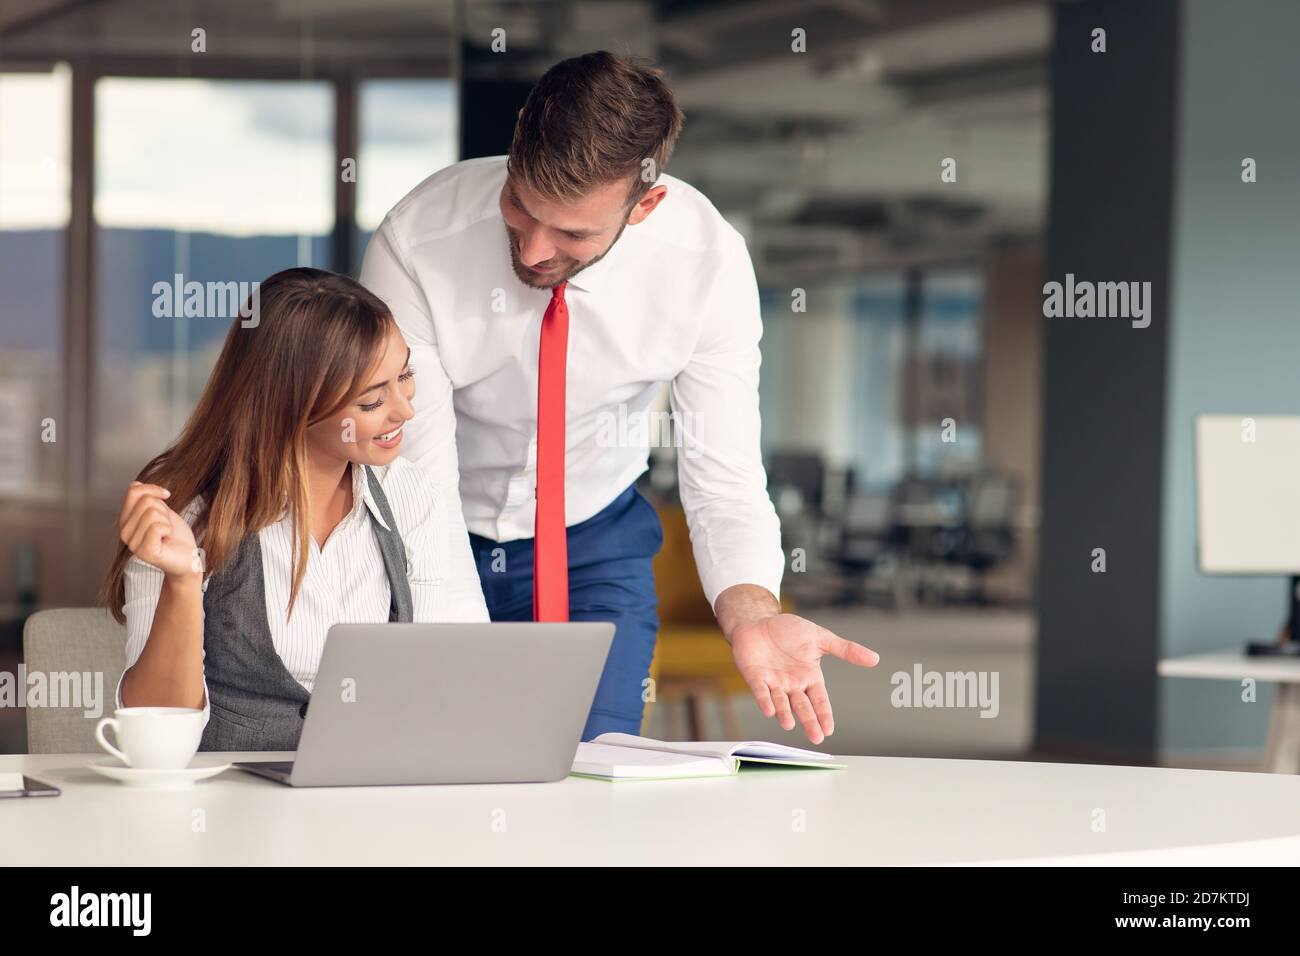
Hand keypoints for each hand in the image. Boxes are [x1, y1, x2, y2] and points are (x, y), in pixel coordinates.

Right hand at [117, 482, 199, 578]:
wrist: (189, 558)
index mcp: (126, 520)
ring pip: (152, 513)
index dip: (154, 490)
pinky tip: (167, 540)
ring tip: (166, 534)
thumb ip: (146, 498)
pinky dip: (168, 529)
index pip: (133, 490)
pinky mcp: (145, 552)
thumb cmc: (176, 536)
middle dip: (163, 510)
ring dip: (167, 521)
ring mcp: (132, 544)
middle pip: (145, 501)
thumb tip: (135, 484)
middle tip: (166, 526)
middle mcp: (124, 532)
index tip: (166, 497)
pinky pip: (157, 527)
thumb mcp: (161, 510)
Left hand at [729, 612, 879, 744]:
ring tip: (789, 725)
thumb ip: (845, 649)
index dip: (824, 714)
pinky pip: (760, 692)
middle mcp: (792, 684)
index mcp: (809, 676)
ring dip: (785, 713)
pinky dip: (765, 701)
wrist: (758, 621)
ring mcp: (773, 682)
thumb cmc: (788, 630)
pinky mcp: (755, 677)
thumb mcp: (820, 637)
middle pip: (802, 706)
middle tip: (816, 738)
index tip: (829, 730)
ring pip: (781, 702)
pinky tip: (769, 711)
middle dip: (809, 721)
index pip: (819, 700)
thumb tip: (875, 659)